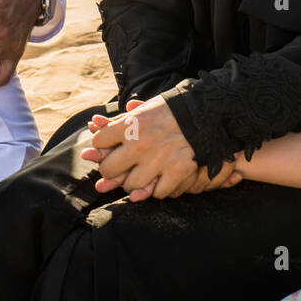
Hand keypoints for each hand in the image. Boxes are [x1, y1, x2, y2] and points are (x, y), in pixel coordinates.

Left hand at [79, 95, 197, 200]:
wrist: (207, 111)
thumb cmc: (172, 109)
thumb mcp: (144, 108)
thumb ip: (120, 120)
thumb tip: (93, 124)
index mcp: (131, 124)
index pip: (99, 141)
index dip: (101, 145)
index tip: (109, 146)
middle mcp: (141, 143)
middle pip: (109, 169)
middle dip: (111, 170)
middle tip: (120, 167)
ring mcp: (159, 160)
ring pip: (131, 185)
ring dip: (134, 183)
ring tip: (141, 174)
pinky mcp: (177, 171)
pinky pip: (158, 192)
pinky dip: (158, 189)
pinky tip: (160, 180)